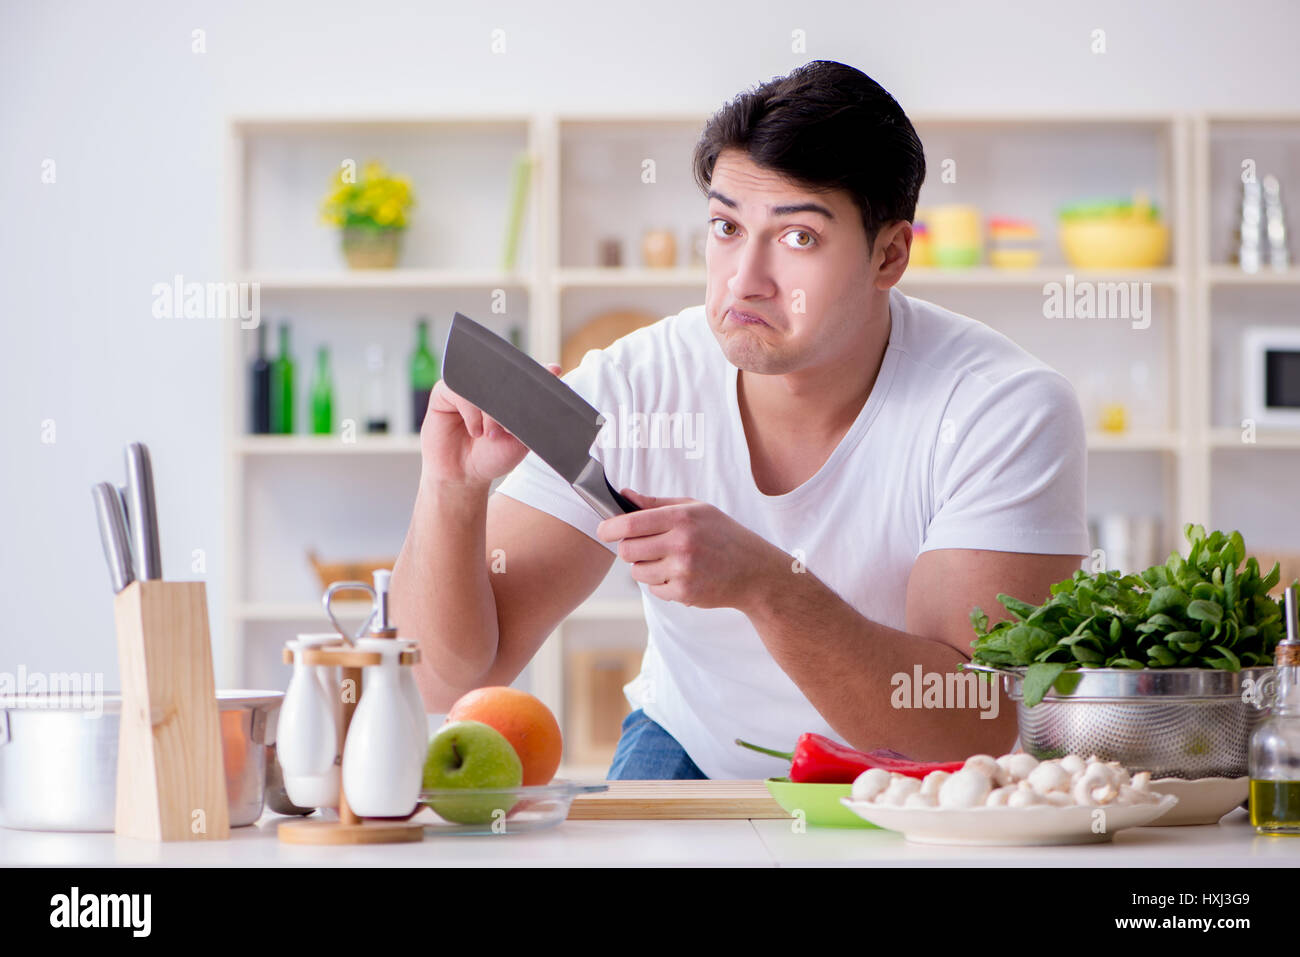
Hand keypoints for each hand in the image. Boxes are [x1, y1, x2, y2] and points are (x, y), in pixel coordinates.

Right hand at [420, 363, 561, 487]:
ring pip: (482, 385)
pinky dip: (472, 413)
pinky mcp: (445, 393)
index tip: (554, 371)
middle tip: (510, 428)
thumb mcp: (520, 439)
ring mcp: (466, 388)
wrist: (464, 476)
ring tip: (492, 434)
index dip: (537, 373)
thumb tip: (548, 387)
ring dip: (490, 412)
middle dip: (509, 401)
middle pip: (502, 376)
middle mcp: (487, 386)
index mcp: (507, 394)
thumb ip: (532, 416)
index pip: (523, 375)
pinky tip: (475, 432)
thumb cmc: (492, 457)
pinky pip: (459, 391)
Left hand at [596, 489, 783, 610]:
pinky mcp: (685, 593)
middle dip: (628, 549)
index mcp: (682, 518)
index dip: (609, 528)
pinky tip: (680, 575)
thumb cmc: (724, 535)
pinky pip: (653, 589)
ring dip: (644, 567)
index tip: (604, 530)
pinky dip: (660, 583)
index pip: (631, 523)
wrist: (755, 571)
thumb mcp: (696, 509)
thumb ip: (658, 503)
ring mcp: (683, 570)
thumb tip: (625, 495)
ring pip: (637, 572)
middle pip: (627, 551)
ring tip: (666, 560)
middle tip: (640, 546)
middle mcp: (682, 543)